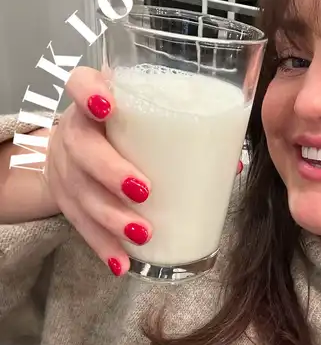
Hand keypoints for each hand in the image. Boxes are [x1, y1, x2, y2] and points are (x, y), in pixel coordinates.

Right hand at [46, 67, 244, 276]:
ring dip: (111, 217)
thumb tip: (233, 163)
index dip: (88, 92)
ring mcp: (64, 166)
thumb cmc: (126, 129)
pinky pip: (80, 224)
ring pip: (80, 192)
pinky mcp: (64, 199)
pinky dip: (102, 245)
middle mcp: (73, 131)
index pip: (78, 83)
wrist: (78, 149)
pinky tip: (122, 262)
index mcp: (93, 100)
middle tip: (143, 191)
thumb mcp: (146, 120)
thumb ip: (185, 133)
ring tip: (142, 234)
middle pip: (81, 147)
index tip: (107, 106)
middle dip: (110, 172)